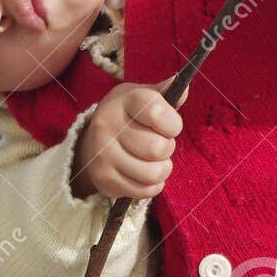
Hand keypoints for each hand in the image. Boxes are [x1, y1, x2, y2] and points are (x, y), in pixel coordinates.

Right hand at [70, 78, 185, 201]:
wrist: (92, 143)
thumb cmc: (128, 117)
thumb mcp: (142, 98)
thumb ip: (164, 94)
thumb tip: (183, 85)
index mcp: (123, 100)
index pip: (157, 113)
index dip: (173, 124)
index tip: (171, 126)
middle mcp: (108, 125)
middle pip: (158, 148)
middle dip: (167, 149)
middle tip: (159, 145)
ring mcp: (103, 154)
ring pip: (153, 174)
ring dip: (162, 170)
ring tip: (155, 162)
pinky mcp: (104, 179)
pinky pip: (144, 191)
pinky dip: (152, 186)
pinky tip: (144, 175)